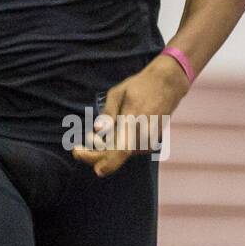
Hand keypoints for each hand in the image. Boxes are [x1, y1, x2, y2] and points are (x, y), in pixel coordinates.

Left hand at [72, 55, 189, 177]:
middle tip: (77, 150)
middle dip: (94, 156)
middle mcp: (142, 135)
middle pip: (116, 156)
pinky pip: (129, 150)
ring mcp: (149, 140)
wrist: (167, 85)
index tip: (81, 155)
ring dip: (105, 150)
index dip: (102, 160)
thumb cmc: (138, 87)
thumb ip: (108, 113)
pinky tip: (109, 136)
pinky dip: (116, 147)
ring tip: (93, 138)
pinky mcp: (151, 142)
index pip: (119, 151)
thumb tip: (97, 130)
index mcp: (132, 121)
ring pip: (121, 154)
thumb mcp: (117, 94)